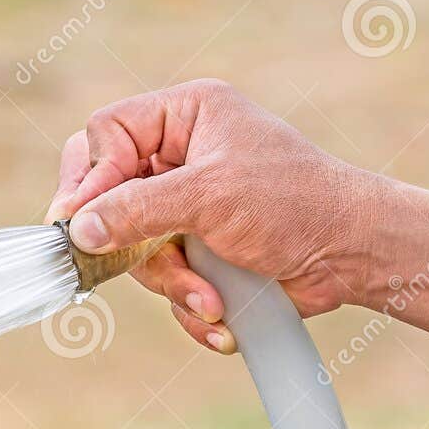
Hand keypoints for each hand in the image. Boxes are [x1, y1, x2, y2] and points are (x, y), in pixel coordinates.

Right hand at [46, 80, 389, 352]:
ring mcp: (185, 206)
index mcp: (184, 116)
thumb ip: (136, 209)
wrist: (351, 255)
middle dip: (129, 241)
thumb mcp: (209, 197)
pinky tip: (220, 312)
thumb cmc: (294, 203)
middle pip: (108, 195)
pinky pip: (163, 279)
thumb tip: (77, 229)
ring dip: (170, 283)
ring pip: (133, 248)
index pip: (106, 135)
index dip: (91, 179)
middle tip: (128, 260)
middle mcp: (179, 156)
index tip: (83, 223)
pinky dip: (187, 303)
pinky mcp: (197, 251)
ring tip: (210, 298)